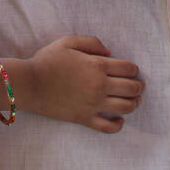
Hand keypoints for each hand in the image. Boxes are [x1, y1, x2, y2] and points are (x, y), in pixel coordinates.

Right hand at [28, 36, 142, 133]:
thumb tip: (109, 53)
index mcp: (97, 65)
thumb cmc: (47, 61)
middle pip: (133, 88)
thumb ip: (92, 42)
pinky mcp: (85, 118)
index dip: (134, 69)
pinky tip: (118, 119)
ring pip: (126, 107)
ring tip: (132, 100)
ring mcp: (93, 104)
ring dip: (134, 103)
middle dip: (139, 86)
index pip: (129, 69)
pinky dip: (118, 124)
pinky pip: (108, 127)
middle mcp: (100, 85)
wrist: (30, 84)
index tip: (131, 71)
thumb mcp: (68, 42)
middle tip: (137, 86)